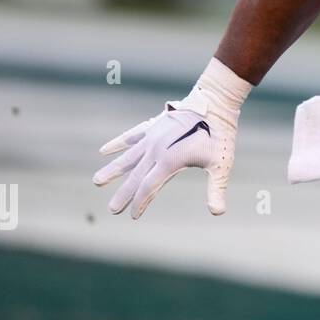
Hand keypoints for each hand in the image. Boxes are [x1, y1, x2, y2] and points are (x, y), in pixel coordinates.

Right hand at [93, 59, 250, 218]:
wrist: (215, 103)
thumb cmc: (221, 135)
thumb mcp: (221, 164)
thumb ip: (216, 189)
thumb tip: (218, 213)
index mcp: (171, 161)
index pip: (149, 187)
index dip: (140, 203)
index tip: (133, 216)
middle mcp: (157, 150)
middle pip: (135, 176)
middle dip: (123, 194)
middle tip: (112, 209)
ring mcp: (153, 136)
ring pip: (128, 157)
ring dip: (113, 170)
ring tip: (97, 181)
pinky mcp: (154, 125)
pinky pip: (131, 136)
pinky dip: (118, 143)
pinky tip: (104, 150)